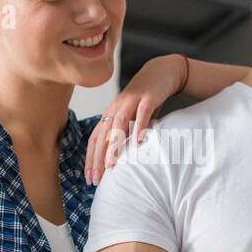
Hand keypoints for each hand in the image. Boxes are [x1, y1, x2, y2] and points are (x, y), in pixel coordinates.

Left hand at [83, 53, 185, 184]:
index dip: (91, 159)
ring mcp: (131, 101)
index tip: (90, 178)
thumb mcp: (131, 118)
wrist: (161, 72)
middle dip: (98, 158)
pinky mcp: (148, 97)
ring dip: (114, 145)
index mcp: (110, 114)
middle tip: (97, 178)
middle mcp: (116, 108)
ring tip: (111, 164)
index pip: (95, 139)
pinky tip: (138, 141)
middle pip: (103, 134)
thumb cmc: (145, 99)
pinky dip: (139, 126)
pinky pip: (142, 113)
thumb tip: (118, 159)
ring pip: (118, 124)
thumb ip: (124, 134)